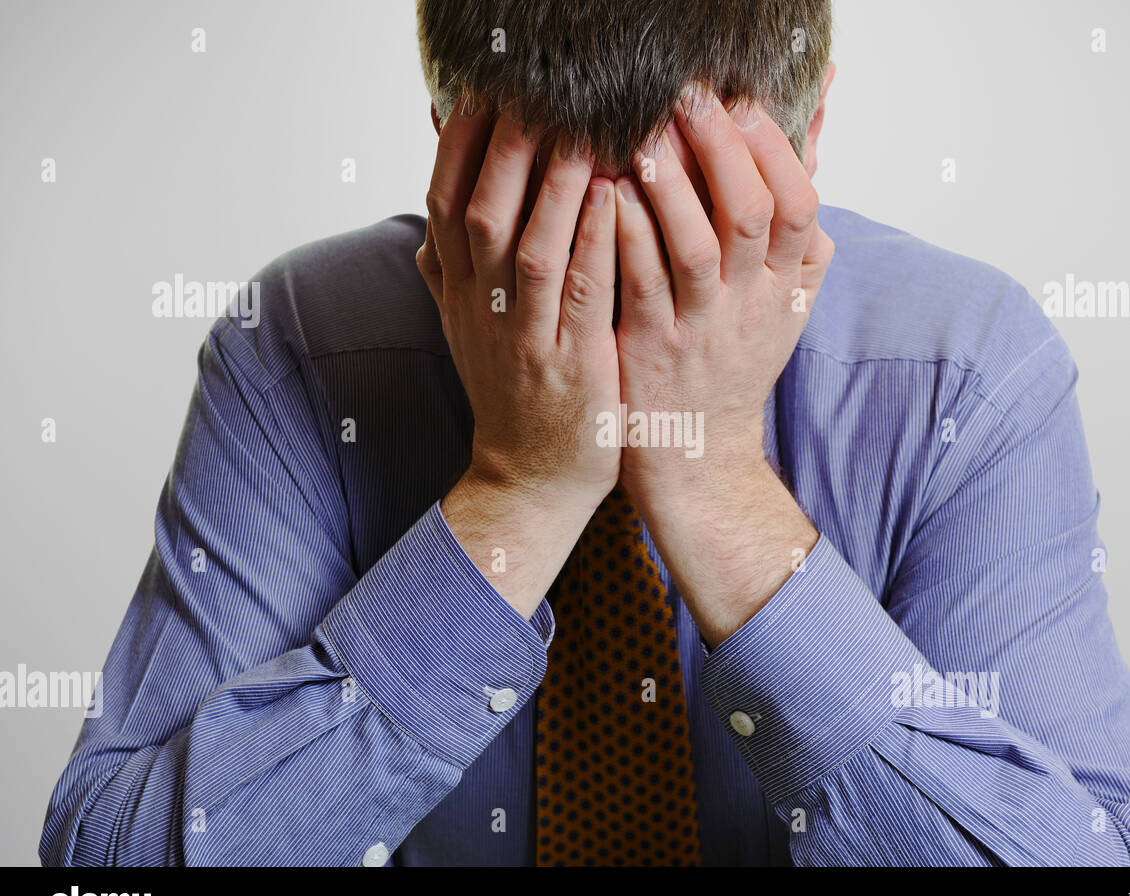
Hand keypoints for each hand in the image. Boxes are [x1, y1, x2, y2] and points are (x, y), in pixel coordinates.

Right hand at [418, 100, 620, 515]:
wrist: (530, 480)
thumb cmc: (513, 395)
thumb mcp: (468, 332)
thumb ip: (451, 275)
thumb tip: (429, 225)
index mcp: (460, 294)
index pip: (444, 204)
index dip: (459, 145)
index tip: (481, 93)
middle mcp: (483, 310)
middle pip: (478, 214)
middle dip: (502, 149)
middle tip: (531, 95)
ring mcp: (526, 339)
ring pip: (527, 249)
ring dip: (551, 186)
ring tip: (578, 130)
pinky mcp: (571, 365)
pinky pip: (578, 296)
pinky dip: (591, 243)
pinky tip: (612, 198)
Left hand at [611, 89, 834, 502]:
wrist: (697, 453)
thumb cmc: (733, 360)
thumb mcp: (782, 295)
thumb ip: (793, 217)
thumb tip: (815, 124)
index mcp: (785, 285)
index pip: (800, 205)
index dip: (774, 148)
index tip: (742, 99)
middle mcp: (750, 305)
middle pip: (752, 214)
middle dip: (722, 146)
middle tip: (688, 94)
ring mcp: (699, 329)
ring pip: (695, 246)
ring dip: (670, 183)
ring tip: (644, 131)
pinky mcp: (649, 348)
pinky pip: (639, 282)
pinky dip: (626, 232)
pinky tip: (608, 190)